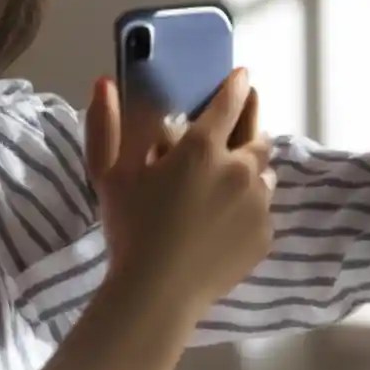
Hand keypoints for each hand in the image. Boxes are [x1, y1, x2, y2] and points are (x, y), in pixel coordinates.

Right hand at [84, 69, 276, 317]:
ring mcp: (257, 204)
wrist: (157, 293)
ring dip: (251, 170)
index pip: (230, 104)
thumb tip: (105, 82)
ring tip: (232, 180)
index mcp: (203, 148)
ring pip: (264, 175)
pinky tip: (227, 220)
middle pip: (258, 138)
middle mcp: (239, 169)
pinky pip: (262, 212)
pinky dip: (249, 208)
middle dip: (250, 127)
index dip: (237, 86)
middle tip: (240, 126)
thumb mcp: (109, 175)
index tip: (242, 76)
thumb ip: (106, 125)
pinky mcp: (264, 236)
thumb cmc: (130, 228)